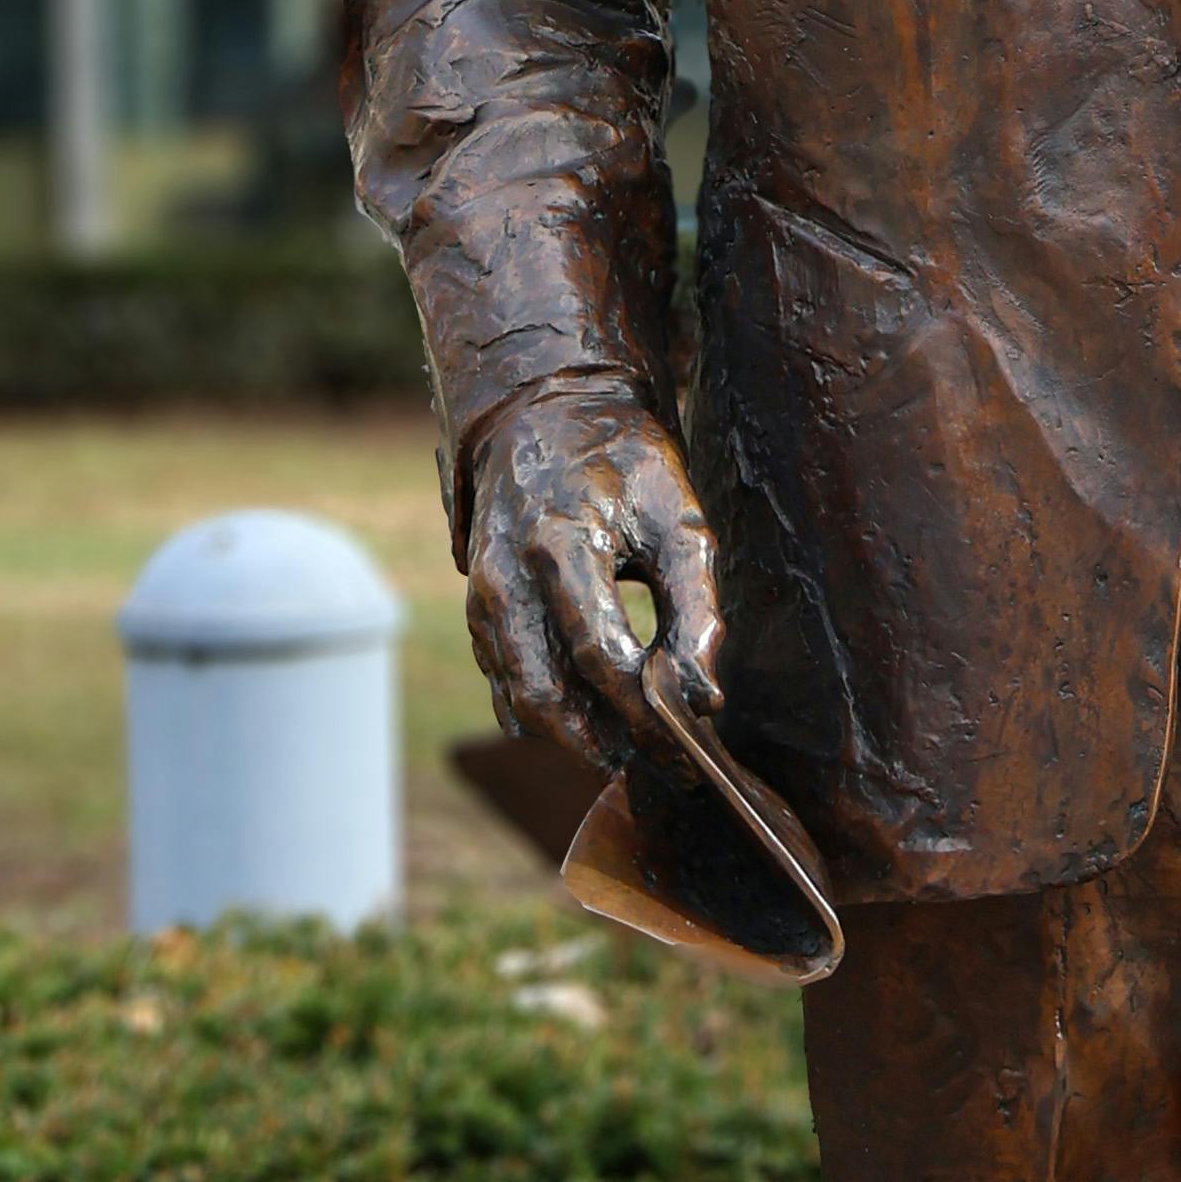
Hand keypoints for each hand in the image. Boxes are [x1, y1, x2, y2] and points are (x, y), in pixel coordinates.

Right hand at [460, 379, 721, 776]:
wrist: (547, 412)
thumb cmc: (626, 463)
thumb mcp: (681, 519)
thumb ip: (697, 609)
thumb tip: (702, 699)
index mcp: (558, 543)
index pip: (600, 656)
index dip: (646, 713)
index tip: (688, 749)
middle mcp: (504, 575)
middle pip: (544, 693)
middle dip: (604, 743)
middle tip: (659, 768)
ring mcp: (480, 594)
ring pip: (517, 697)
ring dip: (573, 737)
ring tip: (634, 751)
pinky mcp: (478, 606)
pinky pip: (503, 680)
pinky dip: (544, 712)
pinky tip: (594, 722)